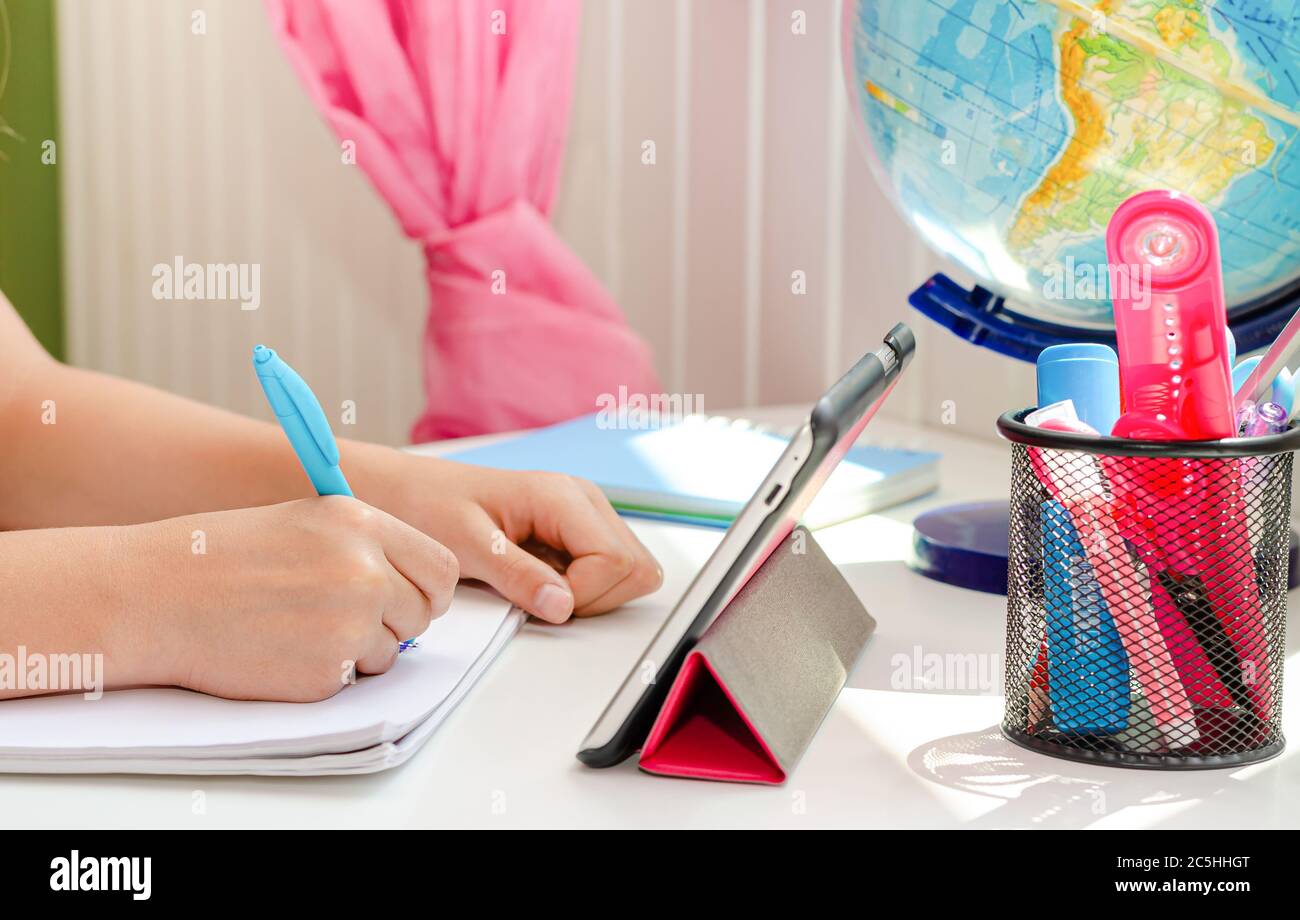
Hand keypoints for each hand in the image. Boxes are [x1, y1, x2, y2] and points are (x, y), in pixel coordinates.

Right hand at [121, 497, 457, 701]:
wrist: (158, 595)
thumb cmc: (226, 555)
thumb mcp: (308, 521)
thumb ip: (370, 545)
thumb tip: (419, 583)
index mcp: (362, 525)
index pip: (442, 568)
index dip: (430, 588)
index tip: (413, 596)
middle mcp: (365, 573)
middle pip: (424, 612)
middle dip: (397, 619)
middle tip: (348, 616)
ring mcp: (348, 626)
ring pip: (391, 650)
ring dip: (359, 648)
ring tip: (300, 625)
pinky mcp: (325, 673)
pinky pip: (353, 680)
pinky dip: (326, 671)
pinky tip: (283, 648)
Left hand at [374, 457, 661, 623]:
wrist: (408, 493)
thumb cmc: (428, 506)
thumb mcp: (465, 544)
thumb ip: (518, 575)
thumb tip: (564, 607)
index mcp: (562, 496)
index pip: (618, 561)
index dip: (584, 594)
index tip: (539, 599)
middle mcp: (585, 501)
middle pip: (638, 569)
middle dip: (597, 598)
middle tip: (543, 597)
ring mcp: (586, 516)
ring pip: (633, 572)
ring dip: (594, 595)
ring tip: (541, 588)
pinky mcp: (579, 532)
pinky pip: (610, 572)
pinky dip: (585, 589)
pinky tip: (543, 581)